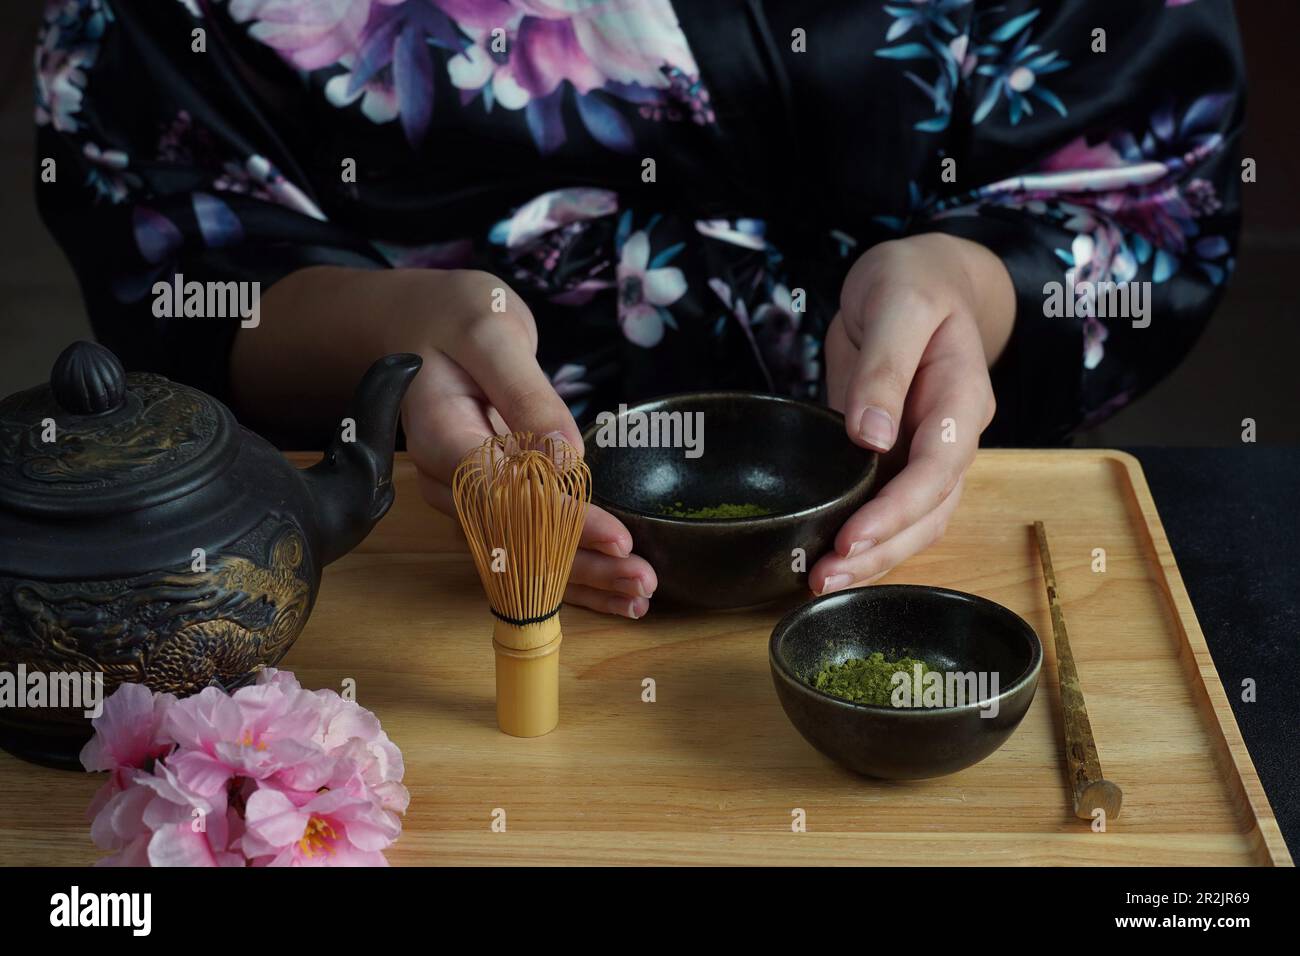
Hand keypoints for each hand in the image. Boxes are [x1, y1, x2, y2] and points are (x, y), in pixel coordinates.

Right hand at [386, 270, 656, 617]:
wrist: (419, 325)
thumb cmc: (455, 319)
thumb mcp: (491, 335)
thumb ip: (526, 394)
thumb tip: (566, 456)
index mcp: (440, 435)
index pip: (505, 493)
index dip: (562, 522)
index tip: (618, 537)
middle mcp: (449, 481)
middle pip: (515, 539)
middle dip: (581, 568)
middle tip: (644, 582)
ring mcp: (467, 497)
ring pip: (522, 554)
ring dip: (582, 580)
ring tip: (641, 595)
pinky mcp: (488, 501)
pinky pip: (527, 545)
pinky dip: (572, 571)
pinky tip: (615, 592)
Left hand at [811, 233, 1013, 592]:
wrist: (919, 279)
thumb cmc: (912, 282)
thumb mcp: (896, 306)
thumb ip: (885, 368)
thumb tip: (871, 437)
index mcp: (963, 399)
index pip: (938, 469)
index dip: (896, 510)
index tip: (851, 539)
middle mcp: (953, 436)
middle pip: (929, 512)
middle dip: (881, 551)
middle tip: (824, 580)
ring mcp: (929, 451)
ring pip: (916, 522)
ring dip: (875, 558)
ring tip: (822, 583)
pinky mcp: (900, 457)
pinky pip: (892, 509)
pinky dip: (868, 539)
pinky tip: (833, 558)